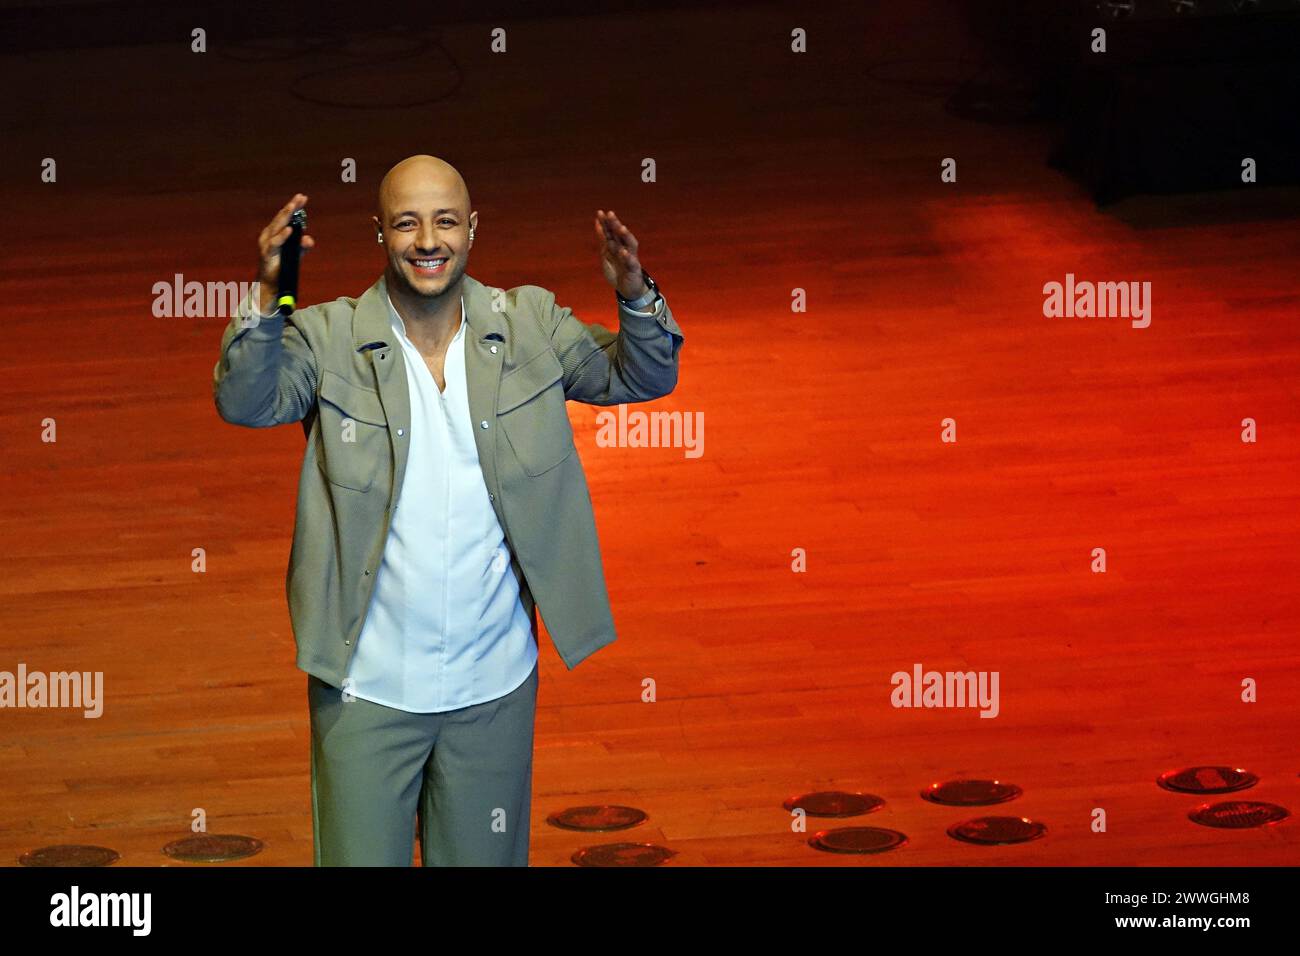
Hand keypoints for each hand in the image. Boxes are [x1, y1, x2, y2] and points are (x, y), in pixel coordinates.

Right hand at [256, 193, 315, 311]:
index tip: (302, 197)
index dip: (293, 207)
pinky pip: (276, 243)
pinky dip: (283, 236)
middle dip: (291, 207)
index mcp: (274, 233)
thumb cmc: (282, 266)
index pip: (285, 217)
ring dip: (286, 216)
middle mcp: (269, 235)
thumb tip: (308, 239)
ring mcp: (267, 244)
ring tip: (294, 206)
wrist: (272, 284)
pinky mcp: (267, 254)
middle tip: (300, 197)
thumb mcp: (296, 254)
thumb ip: (303, 246)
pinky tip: (290, 230)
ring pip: (277, 226)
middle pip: (281, 218)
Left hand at [594, 209, 646, 299]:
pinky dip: (628, 257)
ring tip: (621, 228)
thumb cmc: (618, 272)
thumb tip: (598, 224)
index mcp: (616, 246)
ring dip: (626, 236)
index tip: (600, 213)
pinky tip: (624, 252)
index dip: (606, 223)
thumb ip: (603, 242)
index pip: (611, 232)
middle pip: (620, 235)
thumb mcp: (606, 256)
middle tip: (610, 214)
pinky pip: (632, 262)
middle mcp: (625, 249)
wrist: (628, 290)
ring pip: (630, 244)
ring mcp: (631, 258)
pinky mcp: (634, 269)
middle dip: (615, 224)